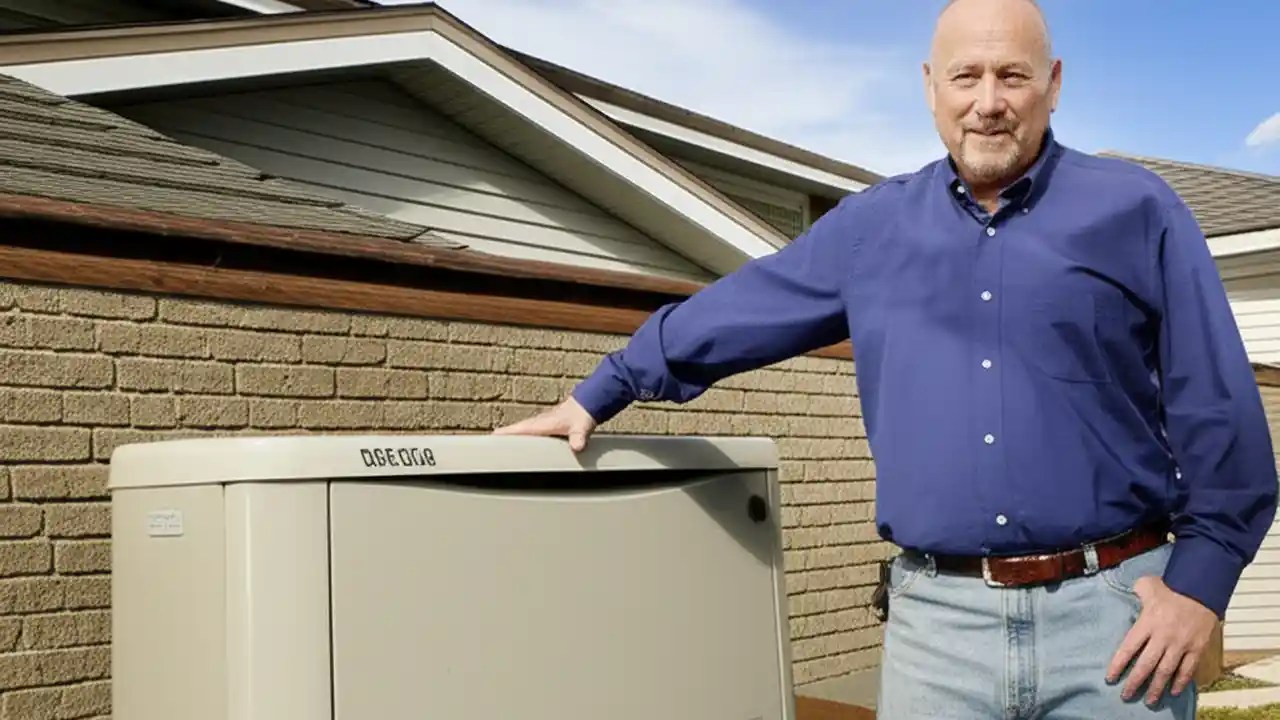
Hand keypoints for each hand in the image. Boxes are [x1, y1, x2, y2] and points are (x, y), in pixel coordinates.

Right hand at [492, 396, 598, 451]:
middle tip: (486, 443)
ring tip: (496, 444)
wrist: (588, 404)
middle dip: (501, 435)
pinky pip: (527, 432)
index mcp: (542, 424)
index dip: (505, 433)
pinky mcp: (544, 426)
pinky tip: (518, 443)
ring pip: (520, 430)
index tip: (491, 437)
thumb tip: (577, 446)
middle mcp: (538, 422)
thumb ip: (579, 437)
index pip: (519, 429)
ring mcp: (540, 423)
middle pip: (515, 430)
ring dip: (509, 436)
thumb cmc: (581, 416)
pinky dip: (519, 436)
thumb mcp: (581, 428)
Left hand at [1106, 575, 1217, 704]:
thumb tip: (1128, 592)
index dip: (1118, 665)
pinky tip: (1173, 691)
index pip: (1128, 648)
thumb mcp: (1148, 585)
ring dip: (1156, 688)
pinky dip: (1180, 682)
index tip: (1110, 678)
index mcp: (1147, 623)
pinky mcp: (1196, 648)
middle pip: (1146, 665)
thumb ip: (1136, 591)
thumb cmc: (1171, 588)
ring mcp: (1180, 644)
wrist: (1202, 589)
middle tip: (1126, 696)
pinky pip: (1187, 669)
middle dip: (1135, 683)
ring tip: (1149, 700)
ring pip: (1166, 672)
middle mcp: (1162, 637)